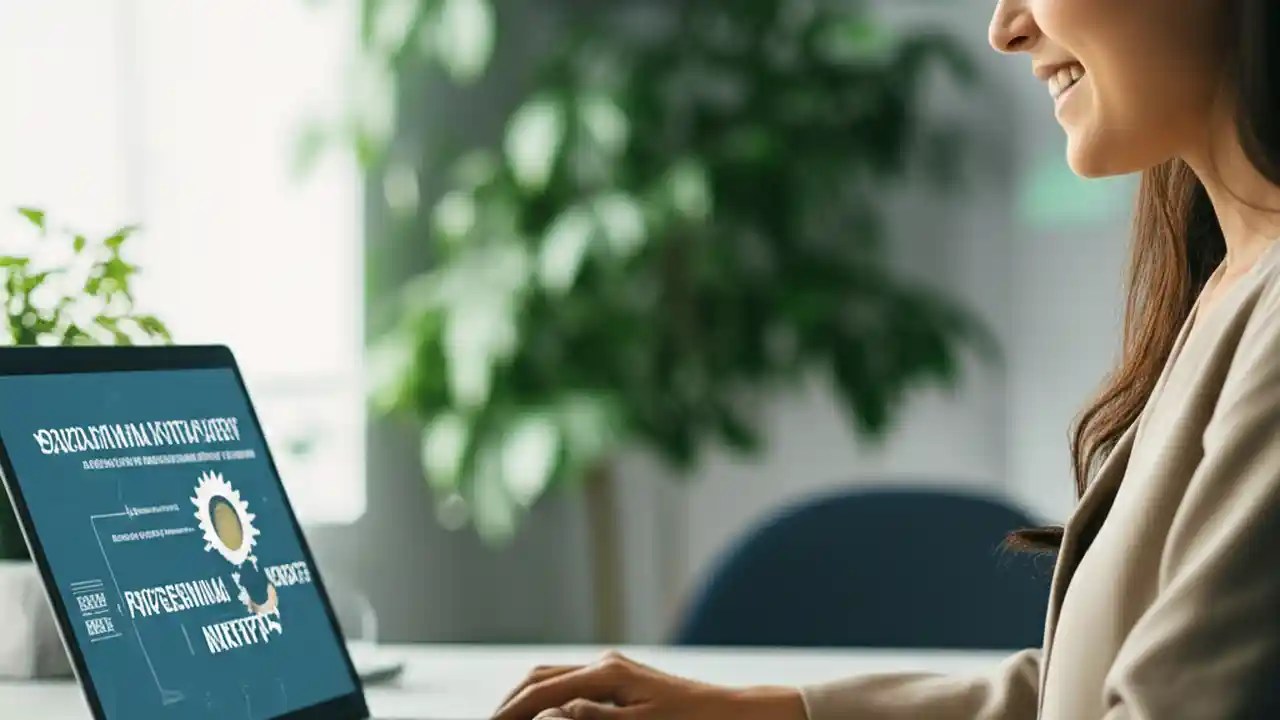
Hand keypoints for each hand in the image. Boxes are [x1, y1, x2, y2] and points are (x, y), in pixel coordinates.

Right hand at [492, 650, 806, 719]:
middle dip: (511, 702)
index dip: (510, 712)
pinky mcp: (622, 681)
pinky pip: (573, 686)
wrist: (736, 715)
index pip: (542, 691)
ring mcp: (614, 670)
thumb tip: (548, 715)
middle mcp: (606, 665)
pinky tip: (545, 717)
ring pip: (554, 678)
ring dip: (528, 699)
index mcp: (607, 674)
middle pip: (540, 676)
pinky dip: (549, 700)